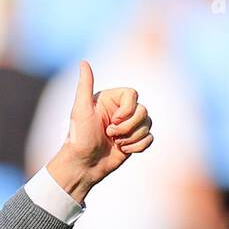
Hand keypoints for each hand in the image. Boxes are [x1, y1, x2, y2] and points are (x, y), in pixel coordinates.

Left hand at [47, 60, 153, 202]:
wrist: (82, 166)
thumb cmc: (79, 138)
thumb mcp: (80, 110)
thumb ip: (84, 86)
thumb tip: (83, 62)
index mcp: (111, 99)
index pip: (133, 94)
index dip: (127, 109)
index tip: (112, 121)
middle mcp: (121, 110)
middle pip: (143, 110)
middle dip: (128, 127)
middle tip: (110, 135)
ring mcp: (128, 126)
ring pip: (148, 124)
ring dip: (131, 137)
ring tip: (115, 143)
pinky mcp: (133, 140)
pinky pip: (150, 138)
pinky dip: (138, 146)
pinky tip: (122, 150)